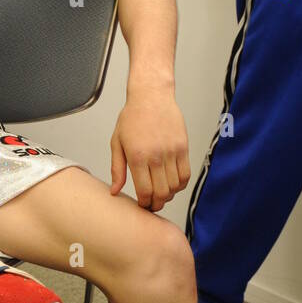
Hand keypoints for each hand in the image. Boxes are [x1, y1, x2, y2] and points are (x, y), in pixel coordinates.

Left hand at [109, 88, 190, 211]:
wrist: (151, 97)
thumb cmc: (132, 118)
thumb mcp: (117, 143)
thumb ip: (116, 169)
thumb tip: (115, 191)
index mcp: (137, 156)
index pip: (145, 191)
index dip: (144, 203)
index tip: (142, 205)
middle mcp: (156, 156)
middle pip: (162, 192)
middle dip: (156, 203)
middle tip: (152, 204)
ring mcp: (172, 152)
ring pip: (175, 186)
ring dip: (169, 195)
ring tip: (161, 194)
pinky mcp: (183, 147)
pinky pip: (186, 174)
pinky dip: (180, 185)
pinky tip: (172, 184)